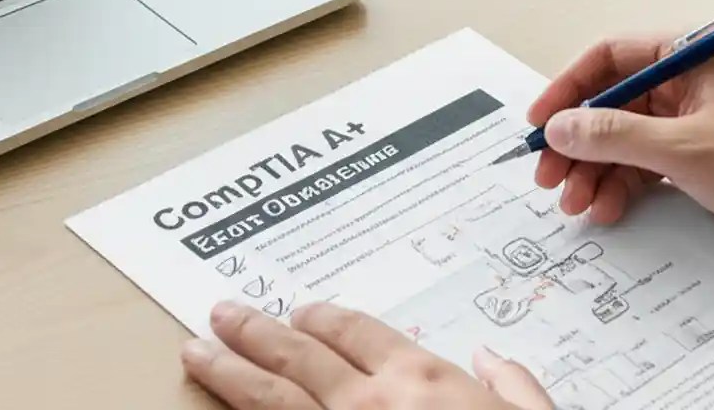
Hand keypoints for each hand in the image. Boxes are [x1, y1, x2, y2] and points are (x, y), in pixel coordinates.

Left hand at [181, 301, 552, 409]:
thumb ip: (516, 388)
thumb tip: (493, 361)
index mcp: (422, 381)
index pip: (357, 333)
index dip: (322, 319)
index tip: (299, 312)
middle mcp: (369, 405)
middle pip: (298, 356)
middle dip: (255, 332)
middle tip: (221, 315)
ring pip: (269, 400)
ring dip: (230, 371)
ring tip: (196, 351)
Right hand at [527, 37, 713, 264]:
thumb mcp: (683, 148)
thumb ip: (614, 135)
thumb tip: (559, 128)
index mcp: (691, 58)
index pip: (611, 57)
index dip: (569, 87)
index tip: (540, 121)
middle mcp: (687, 85)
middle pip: (609, 104)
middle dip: (576, 142)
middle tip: (547, 176)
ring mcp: (689, 125)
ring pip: (620, 140)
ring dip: (592, 171)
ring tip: (574, 203)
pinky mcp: (694, 161)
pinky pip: (640, 166)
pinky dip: (619, 186)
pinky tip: (606, 209)